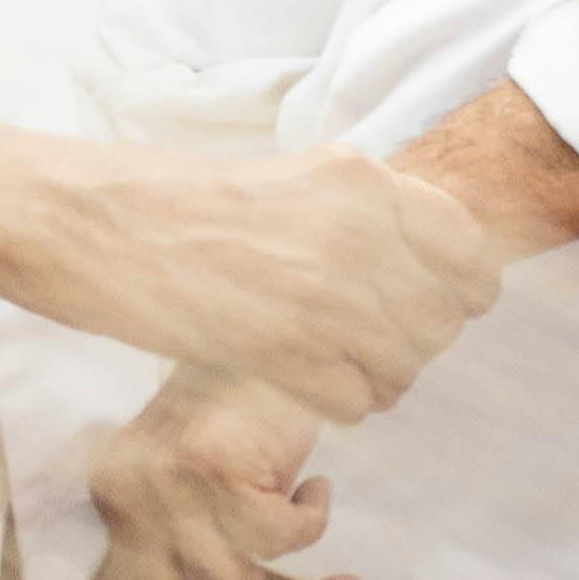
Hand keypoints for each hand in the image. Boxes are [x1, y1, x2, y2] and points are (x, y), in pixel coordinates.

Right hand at [27, 133, 502, 426]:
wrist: (106, 223)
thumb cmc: (191, 197)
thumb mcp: (297, 177)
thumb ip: (367, 213)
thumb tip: (434, 262)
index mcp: (361, 178)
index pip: (472, 251)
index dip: (459, 283)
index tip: (431, 294)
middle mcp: (358, 231)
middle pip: (445, 318)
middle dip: (414, 333)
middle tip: (364, 328)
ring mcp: (328, 295)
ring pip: (408, 367)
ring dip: (377, 371)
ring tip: (326, 351)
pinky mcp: (292, 352)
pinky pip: (361, 402)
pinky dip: (339, 398)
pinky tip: (299, 371)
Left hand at [84, 371, 361, 579]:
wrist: (263, 302)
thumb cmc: (243, 391)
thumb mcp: (209, 476)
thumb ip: (208, 550)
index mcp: (118, 499)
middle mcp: (129, 495)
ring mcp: (167, 481)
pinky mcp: (212, 466)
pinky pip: (280, 540)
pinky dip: (311, 524)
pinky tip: (318, 486)